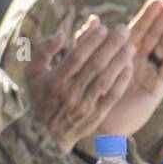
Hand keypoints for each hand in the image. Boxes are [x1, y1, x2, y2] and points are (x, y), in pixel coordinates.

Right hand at [25, 15, 134, 153]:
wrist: (46, 135)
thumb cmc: (40, 97)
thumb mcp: (32, 72)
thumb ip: (43, 50)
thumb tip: (61, 33)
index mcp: (55, 81)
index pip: (77, 56)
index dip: (92, 40)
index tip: (104, 28)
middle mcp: (70, 93)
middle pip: (95, 65)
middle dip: (111, 45)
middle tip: (123, 30)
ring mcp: (84, 105)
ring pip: (106, 79)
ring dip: (120, 61)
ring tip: (130, 46)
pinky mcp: (96, 115)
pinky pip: (112, 95)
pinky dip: (122, 80)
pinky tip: (129, 66)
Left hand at [93, 0, 162, 137]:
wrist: (97, 123)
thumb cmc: (92, 94)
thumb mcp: (88, 64)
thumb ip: (89, 42)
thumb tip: (92, 18)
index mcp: (124, 54)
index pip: (138, 30)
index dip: (148, 15)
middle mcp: (139, 61)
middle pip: (154, 35)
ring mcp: (149, 73)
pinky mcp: (156, 87)